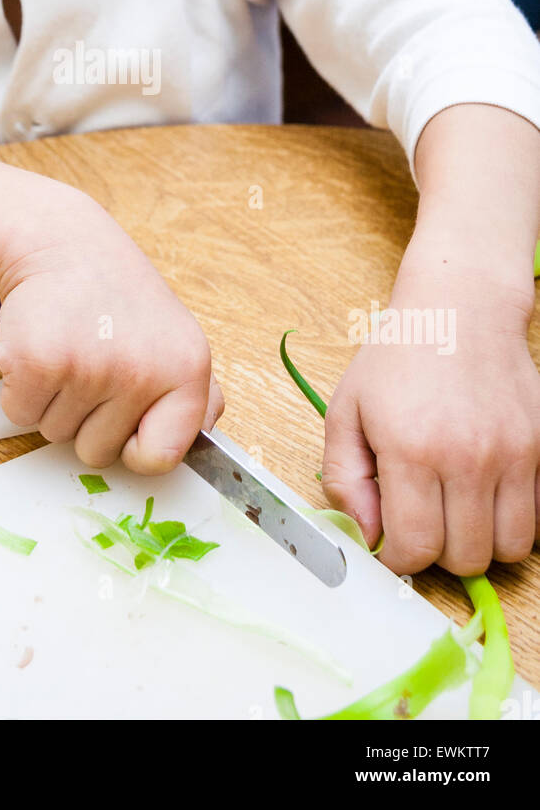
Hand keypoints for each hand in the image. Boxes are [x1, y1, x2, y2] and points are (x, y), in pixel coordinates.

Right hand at [0, 187, 223, 472]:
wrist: (62, 245)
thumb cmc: (116, 301)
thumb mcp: (176, 339)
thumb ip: (197, 397)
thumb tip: (203, 444)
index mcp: (187, 369)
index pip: (163, 457)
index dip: (138, 448)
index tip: (129, 419)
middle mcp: (141, 371)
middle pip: (98, 452)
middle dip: (87, 418)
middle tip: (94, 360)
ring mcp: (88, 369)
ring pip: (56, 434)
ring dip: (55, 400)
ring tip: (71, 348)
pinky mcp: (37, 364)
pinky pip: (21, 415)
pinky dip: (22, 390)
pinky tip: (43, 347)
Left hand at [321, 260, 539, 576]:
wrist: (458, 307)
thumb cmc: (399, 354)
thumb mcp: (347, 410)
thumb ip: (345, 479)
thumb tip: (364, 534)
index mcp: (411, 449)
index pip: (415, 547)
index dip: (399, 557)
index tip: (392, 542)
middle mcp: (467, 457)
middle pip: (465, 558)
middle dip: (438, 552)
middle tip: (423, 520)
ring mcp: (512, 454)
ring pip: (509, 547)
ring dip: (480, 541)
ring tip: (455, 510)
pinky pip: (536, 516)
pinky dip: (510, 518)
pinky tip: (483, 491)